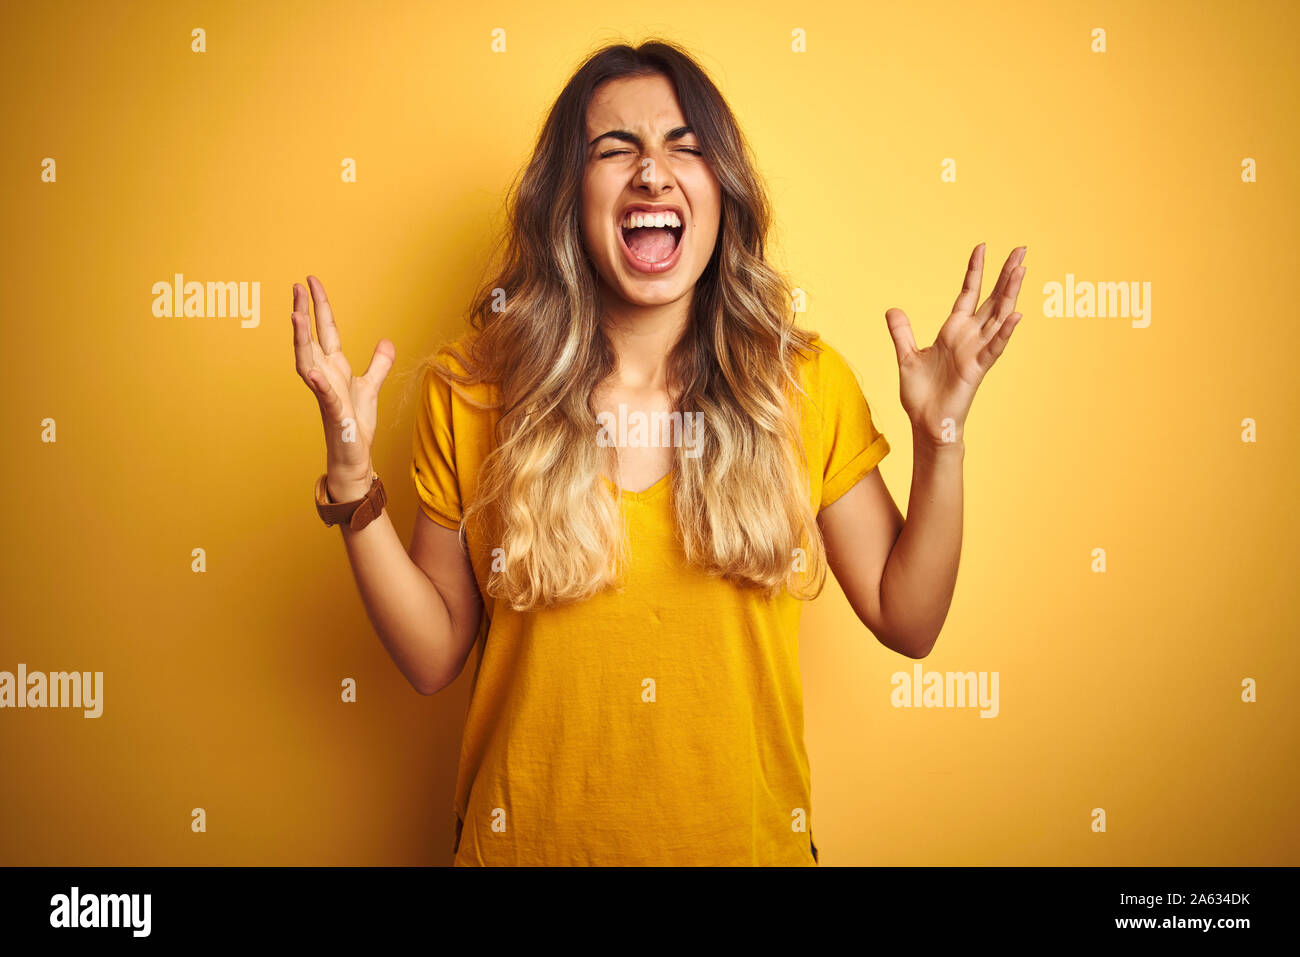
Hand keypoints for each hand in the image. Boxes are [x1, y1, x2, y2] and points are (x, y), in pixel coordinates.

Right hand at [291, 276, 394, 498]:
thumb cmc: (356, 424)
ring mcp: (326, 394)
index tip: (310, 281)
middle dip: (303, 313)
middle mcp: (325, 376)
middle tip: (296, 287)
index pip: (325, 330)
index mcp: (335, 367)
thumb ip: (378, 364)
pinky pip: (324, 397)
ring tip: (295, 316)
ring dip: (300, 340)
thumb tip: (386, 341)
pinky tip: (312, 372)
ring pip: (307, 362)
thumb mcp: (371, 387)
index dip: (320, 306)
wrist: (354, 455)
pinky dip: (319, 384)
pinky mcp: (335, 414)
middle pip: (310, 339)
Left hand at [884, 243, 1024, 446]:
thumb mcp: (906, 356)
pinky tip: (1016, 315)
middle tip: (1021, 250)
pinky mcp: (977, 369)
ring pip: (998, 317)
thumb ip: (902, 332)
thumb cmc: (921, 393)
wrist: (925, 421)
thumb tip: (892, 309)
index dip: (975, 271)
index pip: (968, 293)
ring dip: (1010, 294)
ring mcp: (976, 351)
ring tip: (1022, 270)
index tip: (982, 247)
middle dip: (1005, 275)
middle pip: (992, 299)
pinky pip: (994, 347)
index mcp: (953, 331)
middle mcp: (969, 337)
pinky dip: (1005, 332)